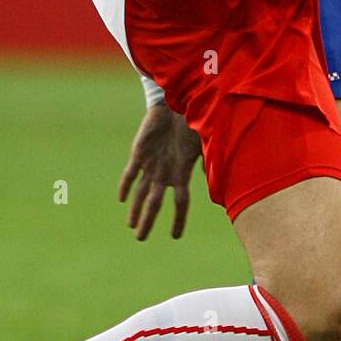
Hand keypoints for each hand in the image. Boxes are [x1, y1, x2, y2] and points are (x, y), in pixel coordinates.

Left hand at [117, 103, 202, 241]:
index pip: (180, 203)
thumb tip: (218, 184)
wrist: (176, 102)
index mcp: (181, 173)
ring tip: (131, 225)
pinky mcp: (138, 154)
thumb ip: (208, 162)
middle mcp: (165, 173)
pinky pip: (130, 174)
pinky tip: (122, 199)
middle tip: (140, 238)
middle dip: (147, 221)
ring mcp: (151, 165)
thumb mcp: (203, 143)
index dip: (178, 220)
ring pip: (140, 192)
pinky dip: (125, 186)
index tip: (174, 236)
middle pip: (154, 203)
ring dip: (135, 209)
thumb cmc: (193, 122)